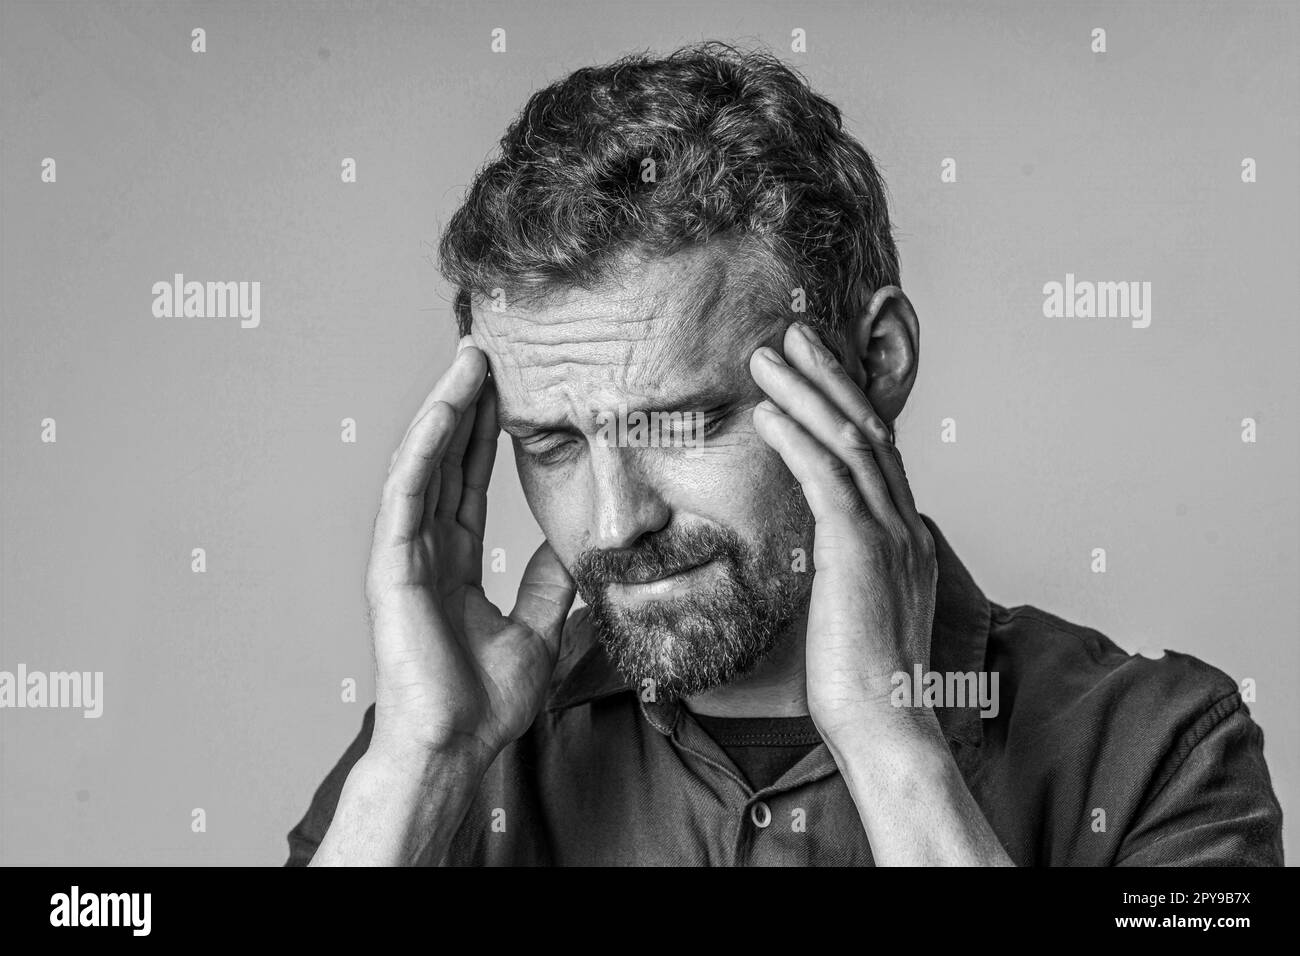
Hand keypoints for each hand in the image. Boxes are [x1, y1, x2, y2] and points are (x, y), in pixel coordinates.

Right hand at [365, 341, 575, 766]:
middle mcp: (425, 550)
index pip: (470, 483)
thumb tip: (567, 549)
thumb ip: (546, 587)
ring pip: (424, 465)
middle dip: (466, 407)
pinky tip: (443, 410)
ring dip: (444, 410)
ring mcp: (405, 555)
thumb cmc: (483, 704)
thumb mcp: (536, 631)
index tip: (509, 391)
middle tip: (487, 353)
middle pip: (446, 462)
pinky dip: (423, 448)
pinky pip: (407, 494)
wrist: (455, 748)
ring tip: (469, 361)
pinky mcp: (392, 566)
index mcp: (453, 563)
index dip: (486, 437)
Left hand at [749, 321, 939, 745]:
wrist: (886, 725)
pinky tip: (768, 414)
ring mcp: (889, 536)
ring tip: (769, 357)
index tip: (814, 368)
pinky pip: (828, 480)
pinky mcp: (861, 554)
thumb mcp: (858, 607)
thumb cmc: (862, 678)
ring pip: (850, 442)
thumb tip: (826, 548)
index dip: (846, 402)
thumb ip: (849, 566)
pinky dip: (798, 440)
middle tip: (794, 336)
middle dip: (830, 377)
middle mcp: (905, 525)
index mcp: (906, 535)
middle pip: (870, 429)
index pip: (878, 450)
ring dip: (808, 394)